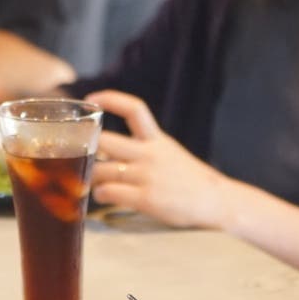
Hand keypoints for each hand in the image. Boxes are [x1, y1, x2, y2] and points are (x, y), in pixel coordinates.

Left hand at [84, 90, 230, 228]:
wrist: (215, 201)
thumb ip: (143, 148)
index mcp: (157, 139)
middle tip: (83, 157)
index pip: (134, 109)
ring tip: (95, 183)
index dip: (111, 99)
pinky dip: (100, 194)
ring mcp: (147, 176)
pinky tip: (104, 196)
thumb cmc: (188, 179)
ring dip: (92, 177)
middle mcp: (151, 154)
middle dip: (88, 149)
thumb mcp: (169, 152)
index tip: (91, 98)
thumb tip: (106, 149)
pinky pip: (109, 192)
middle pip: (105, 141)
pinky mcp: (146, 199)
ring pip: (101, 170)